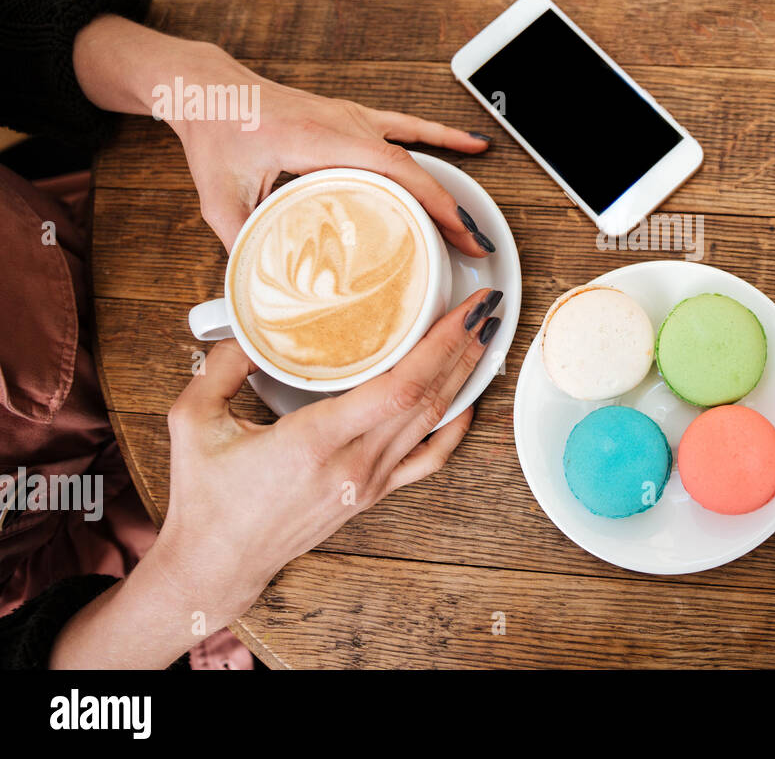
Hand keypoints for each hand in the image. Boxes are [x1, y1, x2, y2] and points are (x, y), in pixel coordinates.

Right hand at [49, 288, 502, 667]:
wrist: (216, 565)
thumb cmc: (205, 497)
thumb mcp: (191, 421)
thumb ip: (220, 367)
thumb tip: (250, 328)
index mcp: (313, 441)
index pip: (397, 390)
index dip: (439, 346)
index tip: (462, 311)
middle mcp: (352, 464)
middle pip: (428, 399)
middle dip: (462, 349)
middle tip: (484, 307)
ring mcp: (367, 482)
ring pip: (432, 423)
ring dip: (462, 377)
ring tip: (480, 338)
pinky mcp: (372, 494)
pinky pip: (427, 460)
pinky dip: (454, 428)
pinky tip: (466, 401)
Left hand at [73, 15, 493, 253]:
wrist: (210, 89)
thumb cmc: (216, 132)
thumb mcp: (220, 197)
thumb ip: (243, 242)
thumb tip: (261, 287)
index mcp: (319, 140)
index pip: (393, 170)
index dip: (432, 201)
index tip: (457, 231)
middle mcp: (344, 124)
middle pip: (414, 168)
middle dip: (449, 210)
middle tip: (473, 247)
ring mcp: (352, 118)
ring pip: (415, 152)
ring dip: (447, 186)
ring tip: (471, 222)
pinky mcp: (352, 117)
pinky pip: (407, 127)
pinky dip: (441, 137)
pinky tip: (471, 145)